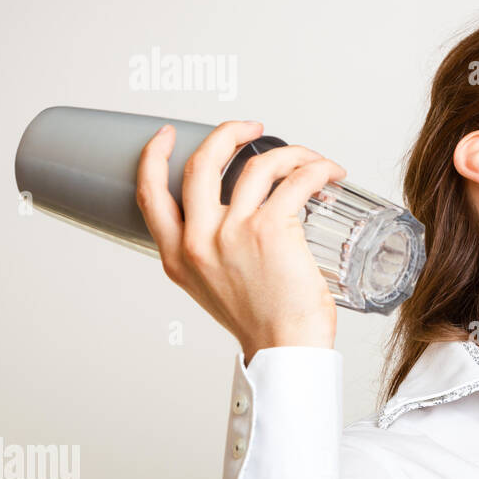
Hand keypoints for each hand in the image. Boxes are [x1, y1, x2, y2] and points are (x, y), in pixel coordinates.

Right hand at [135, 120, 347, 365]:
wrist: (285, 349)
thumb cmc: (263, 324)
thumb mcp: (215, 289)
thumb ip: (212, 255)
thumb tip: (232, 226)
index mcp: (178, 257)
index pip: (150, 194)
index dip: (153, 157)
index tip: (164, 135)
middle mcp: (199, 241)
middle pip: (202, 162)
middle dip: (229, 133)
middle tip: (253, 129)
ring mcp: (233, 232)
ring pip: (258, 164)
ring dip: (292, 153)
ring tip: (312, 161)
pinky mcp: (271, 229)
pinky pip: (296, 180)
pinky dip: (317, 169)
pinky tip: (328, 174)